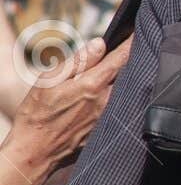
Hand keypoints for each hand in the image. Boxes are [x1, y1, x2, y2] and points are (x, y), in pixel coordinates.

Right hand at [5, 38, 129, 179]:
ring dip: (131, 78)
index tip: (141, 31)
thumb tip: (100, 43)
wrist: (36, 152)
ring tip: (133, 66)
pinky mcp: (109, 127)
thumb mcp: (49, 82)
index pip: (121, 58)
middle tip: (140, 46)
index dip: (132, 43)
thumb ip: (77, 61)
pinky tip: (122, 91)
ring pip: (129, 90)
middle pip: (130, 74)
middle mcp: (108, 100)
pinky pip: (123, 106)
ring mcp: (111, 115)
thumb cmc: (37, 114)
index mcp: (92, 85)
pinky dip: (125, 96)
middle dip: (135, 60)